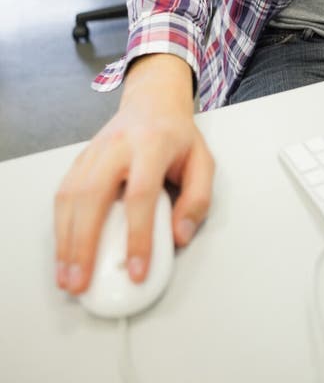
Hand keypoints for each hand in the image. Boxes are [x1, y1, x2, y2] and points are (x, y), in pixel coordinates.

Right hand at [54, 53, 213, 294]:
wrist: (154, 100)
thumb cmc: (178, 136)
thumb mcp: (203, 162)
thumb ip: (198, 200)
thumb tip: (178, 236)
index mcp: (153, 145)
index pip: (141, 195)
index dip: (138, 237)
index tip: (137, 271)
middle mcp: (119, 146)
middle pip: (93, 195)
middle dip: (84, 244)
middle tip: (82, 282)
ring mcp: (95, 150)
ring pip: (71, 195)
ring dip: (65, 240)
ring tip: (67, 277)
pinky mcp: (81, 158)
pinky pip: (64, 193)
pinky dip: (60, 226)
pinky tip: (63, 251)